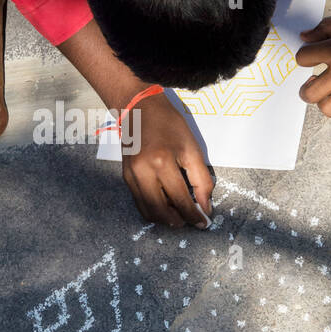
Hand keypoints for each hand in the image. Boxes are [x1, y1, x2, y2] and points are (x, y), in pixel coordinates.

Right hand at [122, 92, 214, 228]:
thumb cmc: (169, 124)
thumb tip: (204, 206)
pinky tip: (165, 209)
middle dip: (179, 221)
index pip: (180, 198)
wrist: (139, 108)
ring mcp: (131, 176)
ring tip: (179, 218)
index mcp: (162, 162)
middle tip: (191, 222)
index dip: (193, 214)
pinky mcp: (126, 177)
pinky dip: (153, 211)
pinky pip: (139, 202)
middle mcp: (143, 172)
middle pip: (161, 210)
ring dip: (165, 220)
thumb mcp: (191, 147)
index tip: (204, 223)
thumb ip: (201, 179)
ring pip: (148, 210)